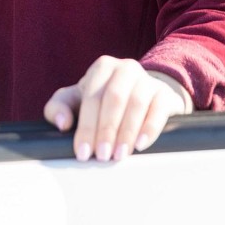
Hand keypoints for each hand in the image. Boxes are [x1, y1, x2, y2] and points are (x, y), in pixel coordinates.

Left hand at [43, 56, 191, 161]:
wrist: (144, 96)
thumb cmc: (104, 100)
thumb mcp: (79, 100)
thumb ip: (59, 107)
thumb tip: (62, 123)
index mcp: (102, 68)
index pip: (91, 97)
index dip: (86, 126)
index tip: (82, 152)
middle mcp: (125, 69)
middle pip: (113, 98)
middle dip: (106, 130)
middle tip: (101, 156)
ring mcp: (147, 79)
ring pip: (136, 103)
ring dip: (126, 132)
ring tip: (119, 155)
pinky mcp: (164, 93)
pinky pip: (158, 109)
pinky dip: (149, 128)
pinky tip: (140, 145)